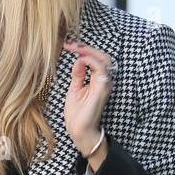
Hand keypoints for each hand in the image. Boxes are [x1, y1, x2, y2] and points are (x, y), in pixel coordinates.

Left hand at [62, 37, 113, 156]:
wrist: (79, 130)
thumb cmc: (77, 113)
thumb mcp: (74, 89)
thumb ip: (78, 74)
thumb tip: (78, 60)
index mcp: (98, 80)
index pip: (95, 59)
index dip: (83, 50)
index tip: (68, 45)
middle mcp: (104, 81)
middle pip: (102, 56)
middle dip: (86, 47)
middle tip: (71, 44)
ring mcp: (105, 84)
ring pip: (104, 59)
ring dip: (89, 51)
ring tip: (75, 48)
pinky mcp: (102, 89)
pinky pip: (101, 69)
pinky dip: (91, 61)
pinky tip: (80, 60)